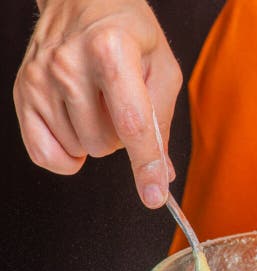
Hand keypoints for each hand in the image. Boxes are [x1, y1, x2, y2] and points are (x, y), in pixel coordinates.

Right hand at [13, 0, 181, 207]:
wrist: (82, 1)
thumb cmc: (127, 32)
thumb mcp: (162, 68)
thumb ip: (163, 121)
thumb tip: (162, 173)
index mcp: (111, 50)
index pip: (132, 123)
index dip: (146, 164)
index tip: (154, 195)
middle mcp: (69, 64)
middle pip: (106, 143)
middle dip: (122, 135)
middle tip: (120, 101)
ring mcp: (40, 79)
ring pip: (81, 150)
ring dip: (96, 136)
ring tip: (97, 99)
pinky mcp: (21, 93)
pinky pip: (45, 154)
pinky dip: (66, 153)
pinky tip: (76, 124)